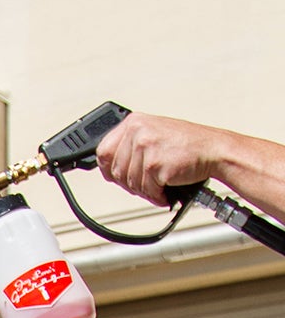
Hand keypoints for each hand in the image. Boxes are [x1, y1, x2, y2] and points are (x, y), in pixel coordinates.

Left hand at [96, 114, 224, 205]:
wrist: (215, 149)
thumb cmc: (187, 145)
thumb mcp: (154, 135)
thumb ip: (130, 146)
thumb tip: (108, 168)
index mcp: (134, 122)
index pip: (103, 152)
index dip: (109, 169)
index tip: (117, 177)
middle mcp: (137, 131)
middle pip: (115, 171)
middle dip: (130, 183)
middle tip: (147, 183)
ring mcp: (145, 147)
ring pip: (130, 183)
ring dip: (146, 191)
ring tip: (160, 185)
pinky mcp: (154, 164)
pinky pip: (146, 190)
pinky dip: (156, 195)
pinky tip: (166, 189)